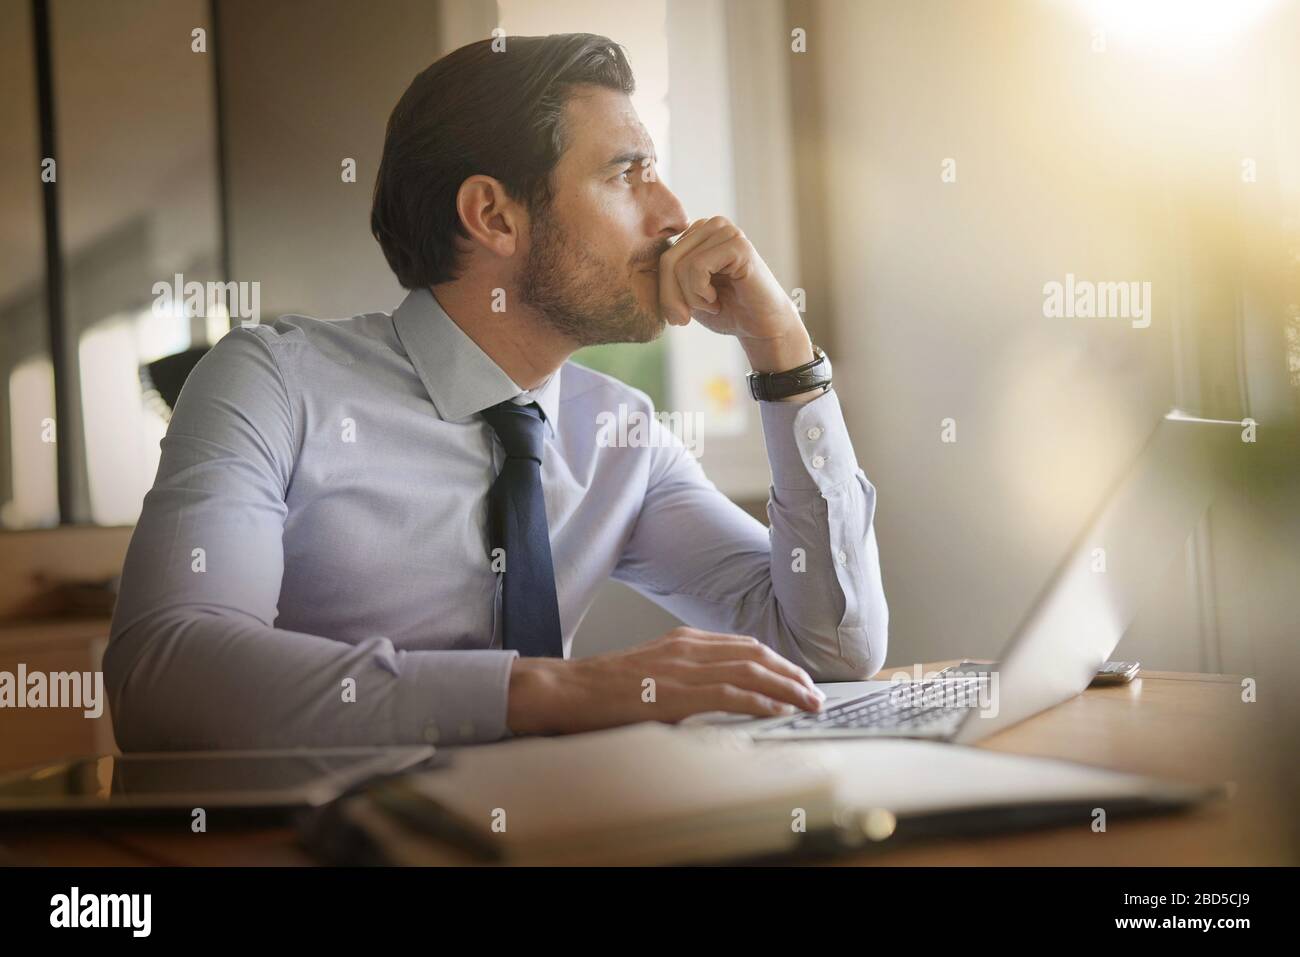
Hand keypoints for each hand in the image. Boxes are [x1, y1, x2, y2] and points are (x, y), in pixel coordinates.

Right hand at [506, 626, 825, 735]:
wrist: (568, 690)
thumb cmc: (603, 689)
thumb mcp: (652, 672)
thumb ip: (684, 677)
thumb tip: (717, 695)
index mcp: (684, 641)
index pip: (744, 646)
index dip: (777, 661)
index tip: (797, 678)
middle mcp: (688, 647)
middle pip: (755, 654)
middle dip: (791, 674)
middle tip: (815, 692)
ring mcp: (683, 666)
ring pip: (750, 671)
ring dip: (786, 688)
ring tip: (809, 702)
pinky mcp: (676, 691)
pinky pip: (730, 693)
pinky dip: (760, 701)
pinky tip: (778, 710)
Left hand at [657, 216, 813, 372]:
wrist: (761, 328)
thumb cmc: (725, 310)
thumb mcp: (685, 293)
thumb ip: (665, 276)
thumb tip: (638, 270)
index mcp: (698, 232)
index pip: (662, 256)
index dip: (664, 291)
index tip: (680, 315)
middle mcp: (712, 224)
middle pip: (668, 259)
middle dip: (673, 296)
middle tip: (687, 317)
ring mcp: (726, 231)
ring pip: (680, 265)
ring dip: (691, 297)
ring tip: (711, 304)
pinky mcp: (737, 244)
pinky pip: (697, 268)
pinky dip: (702, 293)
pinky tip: (719, 299)